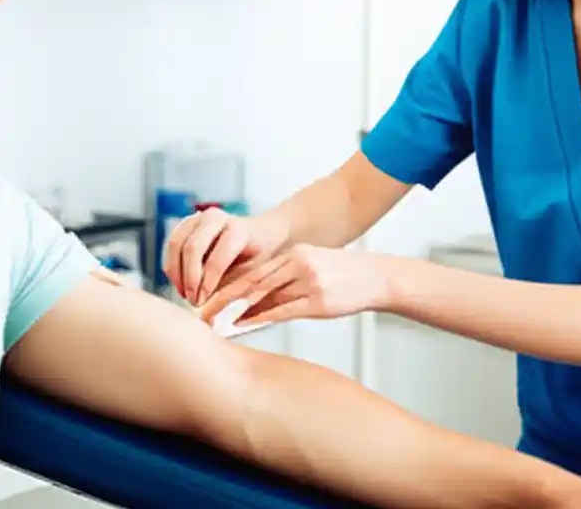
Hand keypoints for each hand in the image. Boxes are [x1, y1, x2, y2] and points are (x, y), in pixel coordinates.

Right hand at [162, 207, 286, 305]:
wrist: (261, 233)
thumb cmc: (259, 257)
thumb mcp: (255, 271)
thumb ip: (232, 287)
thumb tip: (210, 315)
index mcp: (238, 230)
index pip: (217, 256)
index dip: (207, 282)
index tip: (201, 302)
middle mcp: (216, 218)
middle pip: (192, 247)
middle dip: (189, 278)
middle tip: (192, 301)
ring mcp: (199, 218)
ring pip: (176, 244)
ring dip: (176, 273)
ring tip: (186, 295)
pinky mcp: (186, 223)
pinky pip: (172, 245)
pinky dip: (172, 267)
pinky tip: (182, 285)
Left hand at [197, 244, 389, 327]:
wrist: (379, 278)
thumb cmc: (345, 277)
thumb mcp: (314, 267)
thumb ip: (288, 279)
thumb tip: (258, 303)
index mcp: (296, 254)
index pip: (254, 270)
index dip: (228, 285)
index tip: (207, 297)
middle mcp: (299, 264)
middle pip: (252, 282)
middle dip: (224, 299)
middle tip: (202, 313)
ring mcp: (309, 282)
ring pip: (263, 296)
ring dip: (236, 311)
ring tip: (216, 324)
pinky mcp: (319, 301)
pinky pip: (282, 311)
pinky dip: (259, 319)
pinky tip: (243, 326)